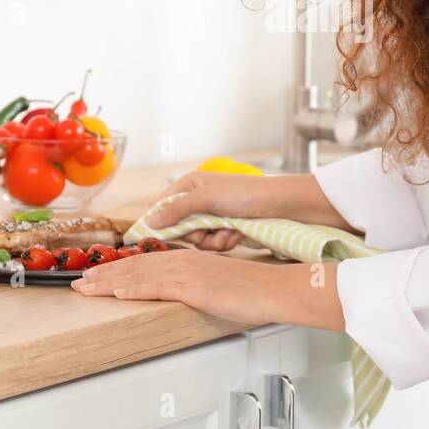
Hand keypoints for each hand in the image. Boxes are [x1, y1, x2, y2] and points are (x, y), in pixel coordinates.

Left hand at [70, 249, 290, 325]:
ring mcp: (186, 272)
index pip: (144, 263)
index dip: (117, 269)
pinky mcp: (192, 286)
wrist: (270, 288)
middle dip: (102, 274)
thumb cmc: (250, 289)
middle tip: (78, 282)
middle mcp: (182, 261)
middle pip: (134, 266)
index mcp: (186, 259)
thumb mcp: (215, 282)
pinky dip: (133, 288)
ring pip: (138, 274)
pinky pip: (156, 286)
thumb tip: (182, 291)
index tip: (96, 276)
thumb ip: (194, 283)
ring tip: (86, 288)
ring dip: (108, 281)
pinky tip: (116, 292)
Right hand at [145, 170, 278, 251]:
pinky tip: (237, 232)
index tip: (159, 237)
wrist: (278, 203)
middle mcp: (198, 200)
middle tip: (208, 229)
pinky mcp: (224, 228)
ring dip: (214, 239)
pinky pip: (214, 244)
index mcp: (189, 185)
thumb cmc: (242, 193)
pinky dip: (225, 241)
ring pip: (198, 240)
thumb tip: (150, 221)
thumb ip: (177, 210)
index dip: (161, 222)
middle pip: (180, 228)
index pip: (163, 205)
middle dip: (196, 233)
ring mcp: (212, 215)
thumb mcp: (206, 198)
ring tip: (229, 229)